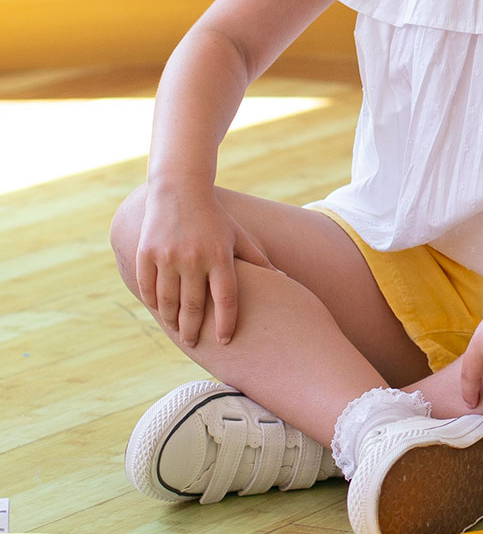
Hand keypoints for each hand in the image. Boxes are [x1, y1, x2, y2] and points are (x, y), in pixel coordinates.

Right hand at [136, 184, 272, 347]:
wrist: (180, 190)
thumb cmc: (215, 218)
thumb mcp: (239, 236)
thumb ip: (259, 260)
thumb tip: (285, 279)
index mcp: (220, 257)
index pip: (226, 300)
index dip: (226, 323)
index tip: (225, 341)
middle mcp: (193, 259)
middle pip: (195, 306)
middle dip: (194, 330)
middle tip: (194, 344)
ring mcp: (167, 256)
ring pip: (169, 301)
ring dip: (172, 321)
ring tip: (178, 332)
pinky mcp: (146, 252)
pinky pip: (147, 286)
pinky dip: (153, 302)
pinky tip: (160, 312)